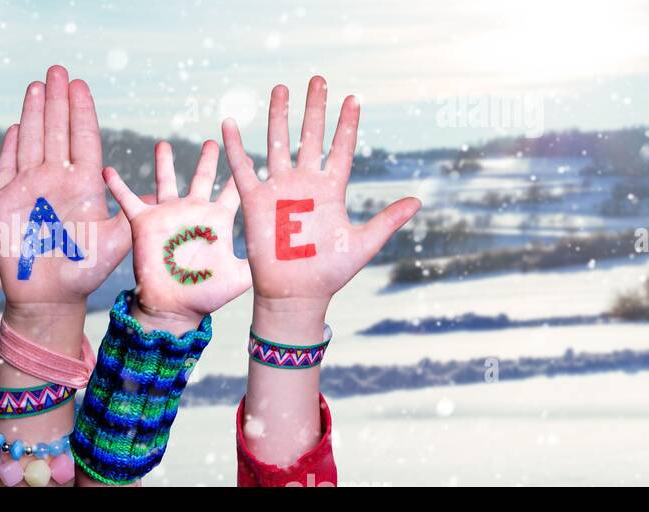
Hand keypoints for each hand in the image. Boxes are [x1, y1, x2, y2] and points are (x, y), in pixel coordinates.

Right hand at [0, 65, 129, 310]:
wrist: (48, 297)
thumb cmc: (84, 272)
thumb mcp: (116, 241)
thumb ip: (134, 214)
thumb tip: (163, 195)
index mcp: (84, 184)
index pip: (83, 138)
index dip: (81, 112)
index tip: (80, 85)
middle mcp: (57, 179)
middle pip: (56, 131)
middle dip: (57, 100)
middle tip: (58, 70)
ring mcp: (30, 187)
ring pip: (33, 140)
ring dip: (34, 113)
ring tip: (37, 85)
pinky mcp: (5, 200)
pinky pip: (8, 165)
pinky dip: (10, 145)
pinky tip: (13, 122)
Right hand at [103, 140, 250, 326]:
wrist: (173, 307)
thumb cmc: (207, 294)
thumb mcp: (240, 276)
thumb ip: (258, 258)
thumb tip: (282, 249)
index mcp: (218, 220)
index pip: (233, 190)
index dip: (241, 173)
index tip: (249, 154)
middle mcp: (194, 212)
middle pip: (202, 177)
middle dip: (207, 159)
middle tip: (212, 141)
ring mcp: (169, 216)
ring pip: (166, 181)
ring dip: (164, 163)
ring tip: (162, 145)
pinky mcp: (145, 223)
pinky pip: (128, 200)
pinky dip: (118, 185)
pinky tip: (107, 169)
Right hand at [221, 76, 419, 307]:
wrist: (295, 295)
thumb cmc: (329, 273)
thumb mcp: (363, 244)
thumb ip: (387, 220)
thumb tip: (419, 201)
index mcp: (331, 191)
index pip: (341, 148)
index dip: (347, 125)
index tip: (353, 99)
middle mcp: (305, 184)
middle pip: (310, 136)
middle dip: (314, 108)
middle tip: (318, 80)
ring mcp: (280, 190)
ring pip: (278, 143)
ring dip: (279, 116)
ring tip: (280, 88)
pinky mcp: (256, 202)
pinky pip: (243, 169)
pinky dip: (236, 147)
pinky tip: (230, 123)